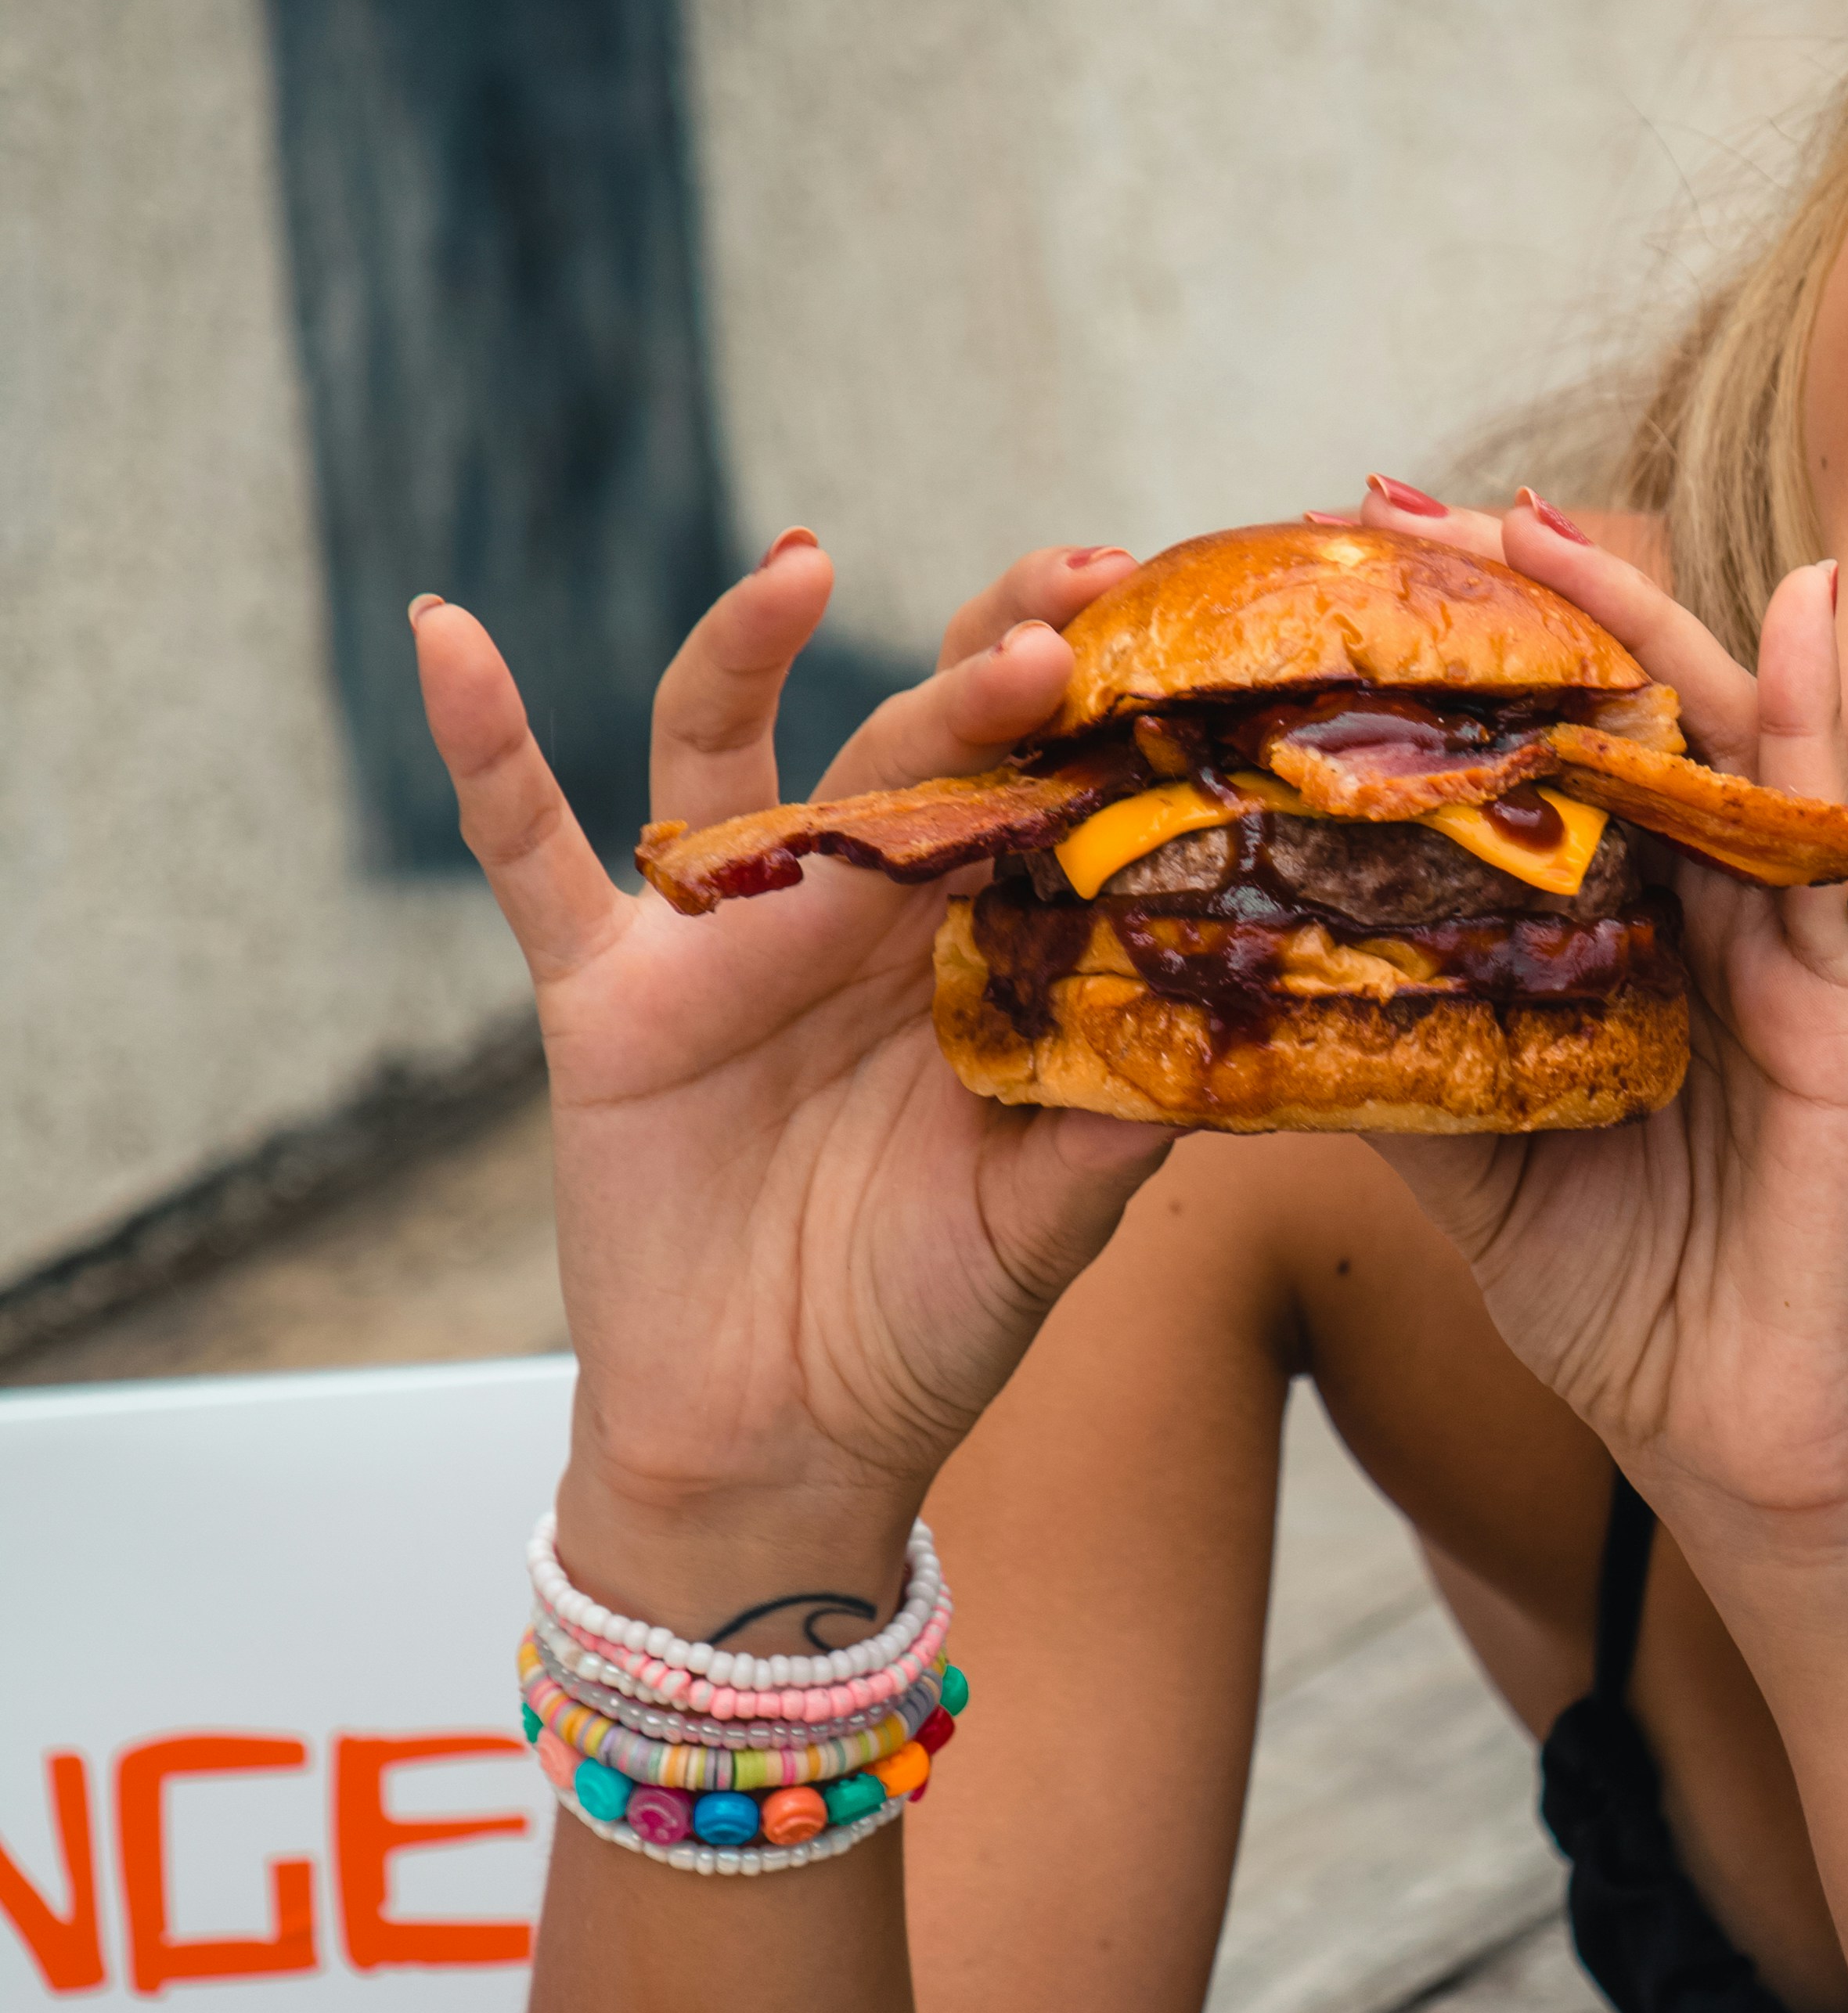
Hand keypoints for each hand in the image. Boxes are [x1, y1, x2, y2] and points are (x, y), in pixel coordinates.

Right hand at [415, 534, 1169, 1630]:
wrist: (780, 1451)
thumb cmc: (922, 1323)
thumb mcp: (1049, 1219)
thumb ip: (1121, 1117)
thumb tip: (1237, 1016)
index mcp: (966, 947)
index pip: (1031, 790)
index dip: (1090, 713)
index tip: (1164, 629)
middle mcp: (847, 914)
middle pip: (906, 742)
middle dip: (982, 665)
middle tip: (1071, 595)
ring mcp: (718, 941)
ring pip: (724, 753)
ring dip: (749, 647)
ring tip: (800, 561)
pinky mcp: (605, 996)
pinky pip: (528, 855)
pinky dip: (482, 747)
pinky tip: (445, 638)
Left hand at [1331, 479, 1847, 1577]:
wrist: (1747, 1451)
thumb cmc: (1622, 1299)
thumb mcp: (1468, 1157)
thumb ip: (1397, 1044)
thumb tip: (1243, 956)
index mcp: (1616, 929)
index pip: (1529, 753)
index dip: (1446, 663)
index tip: (1336, 572)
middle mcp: (1705, 906)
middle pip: (1615, 707)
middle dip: (1519, 602)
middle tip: (1400, 510)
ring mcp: (1789, 942)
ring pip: (1714, 733)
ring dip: (1630, 621)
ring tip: (1532, 528)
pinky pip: (1832, 832)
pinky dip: (1817, 716)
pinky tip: (1797, 611)